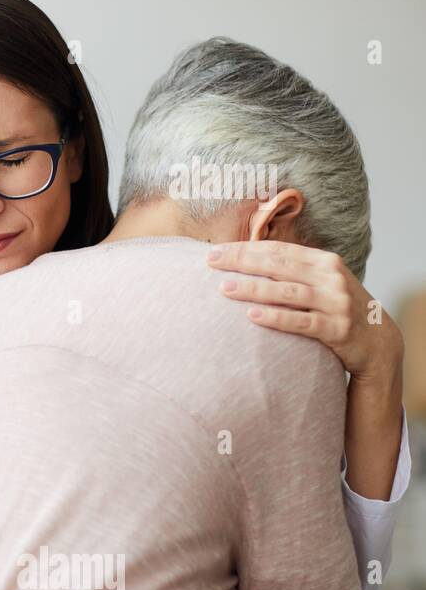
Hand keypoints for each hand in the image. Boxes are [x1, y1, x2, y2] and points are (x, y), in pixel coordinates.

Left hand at [208, 240, 403, 383]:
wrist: (378, 341)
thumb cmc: (336, 308)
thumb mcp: (321, 282)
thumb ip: (292, 271)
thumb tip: (245, 260)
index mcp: (324, 261)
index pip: (279, 250)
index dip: (246, 248)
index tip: (215, 250)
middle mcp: (331, 278)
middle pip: (280, 265)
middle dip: (243, 261)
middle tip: (211, 262)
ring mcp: (335, 303)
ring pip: (288, 292)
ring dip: (254, 289)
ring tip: (225, 288)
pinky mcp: (337, 329)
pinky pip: (301, 323)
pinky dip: (276, 318)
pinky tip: (251, 316)